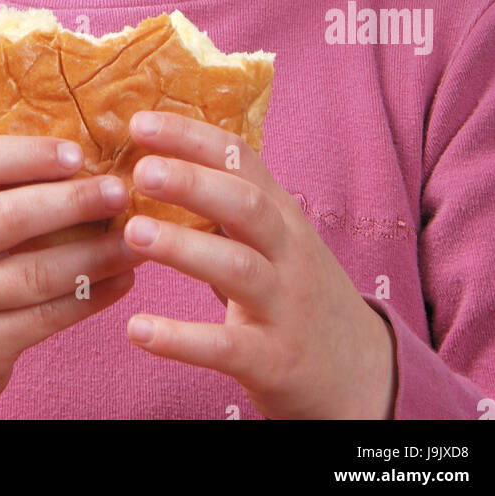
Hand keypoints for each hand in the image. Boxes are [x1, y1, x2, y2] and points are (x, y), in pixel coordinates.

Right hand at [0, 136, 144, 419]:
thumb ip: (1, 188)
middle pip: (10, 217)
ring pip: (36, 274)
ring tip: (137, 239)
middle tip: (120, 191)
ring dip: (95, 254)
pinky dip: (90, 298)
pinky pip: (46, 318)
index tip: (79, 153)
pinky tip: (123, 279)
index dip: (30, 154)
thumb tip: (87, 155)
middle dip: (72, 202)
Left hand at [121, 112, 397, 419]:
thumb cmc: (297, 292)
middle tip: (141, 170)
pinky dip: (181, 339)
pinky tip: (137, 329)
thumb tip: (156, 163)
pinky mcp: (274, 360)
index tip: (139, 122)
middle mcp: (289, 252)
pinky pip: (226, 346)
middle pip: (245, 205)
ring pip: (238, 268)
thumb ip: (228, 206)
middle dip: (193, 183)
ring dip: (183, 248)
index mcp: (281, 215)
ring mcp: (285, 306)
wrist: (362, 373)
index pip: (240, 160)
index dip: (190, 137)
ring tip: (132, 233)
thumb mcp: (276, 239)